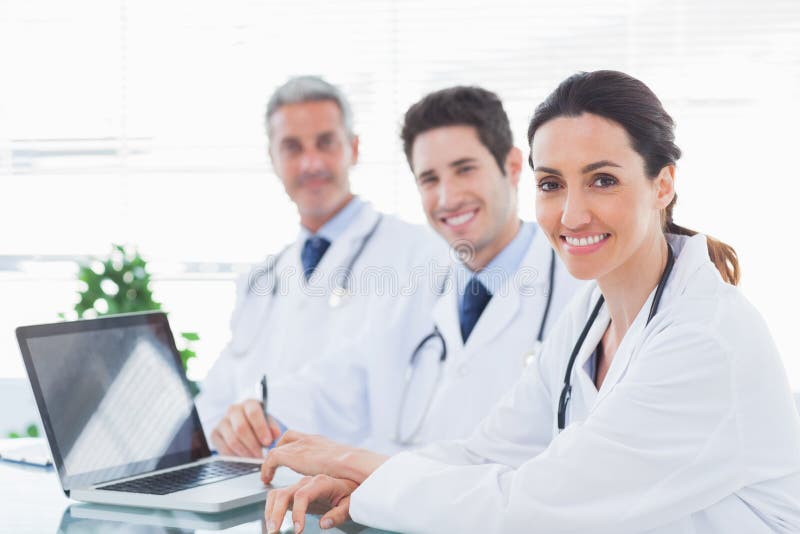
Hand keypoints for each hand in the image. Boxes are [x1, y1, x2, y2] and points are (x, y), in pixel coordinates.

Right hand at [210, 399, 281, 457]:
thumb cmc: (258, 422)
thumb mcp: (268, 421)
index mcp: (248, 403)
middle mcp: (233, 410)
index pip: (253, 413)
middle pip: (241, 428)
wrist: (244, 423)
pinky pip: (223, 448)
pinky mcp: (214, 434)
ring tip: (253, 458)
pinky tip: (243, 459)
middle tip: (260, 455)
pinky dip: (234, 456)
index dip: (261, 428)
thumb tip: (275, 434)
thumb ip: (272, 427)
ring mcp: (222, 422)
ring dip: (244, 452)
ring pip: (232, 440)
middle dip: (252, 444)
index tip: (267, 442)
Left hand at [261, 430, 387, 484]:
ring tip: (267, 474)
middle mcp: (310, 439)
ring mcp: (301, 445)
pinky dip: (267, 468)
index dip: (293, 445)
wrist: (350, 462)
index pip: (303, 437)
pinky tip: (266, 479)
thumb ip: (335, 468)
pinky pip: (272, 458)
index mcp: (321, 441)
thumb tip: (338, 477)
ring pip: (278, 447)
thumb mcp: (343, 465)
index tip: (290, 455)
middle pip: (288, 436)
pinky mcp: (292, 454)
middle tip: (275, 462)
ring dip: (271, 461)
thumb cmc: (352, 467)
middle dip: (280, 447)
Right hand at [265, 474, 357, 533]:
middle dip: (276, 514)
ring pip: (276, 494)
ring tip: (271, 530)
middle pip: (284, 494)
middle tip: (274, 532)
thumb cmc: (349, 495)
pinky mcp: (293, 492)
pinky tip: (272, 523)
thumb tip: (324, 524)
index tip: (298, 531)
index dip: (298, 513)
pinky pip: (276, 497)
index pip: (302, 495)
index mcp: (321, 482)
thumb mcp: (350, 505)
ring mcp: (298, 486)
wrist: (347, 486)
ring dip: (270, 512)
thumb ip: (339, 514)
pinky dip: (270, 509)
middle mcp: (306, 482)